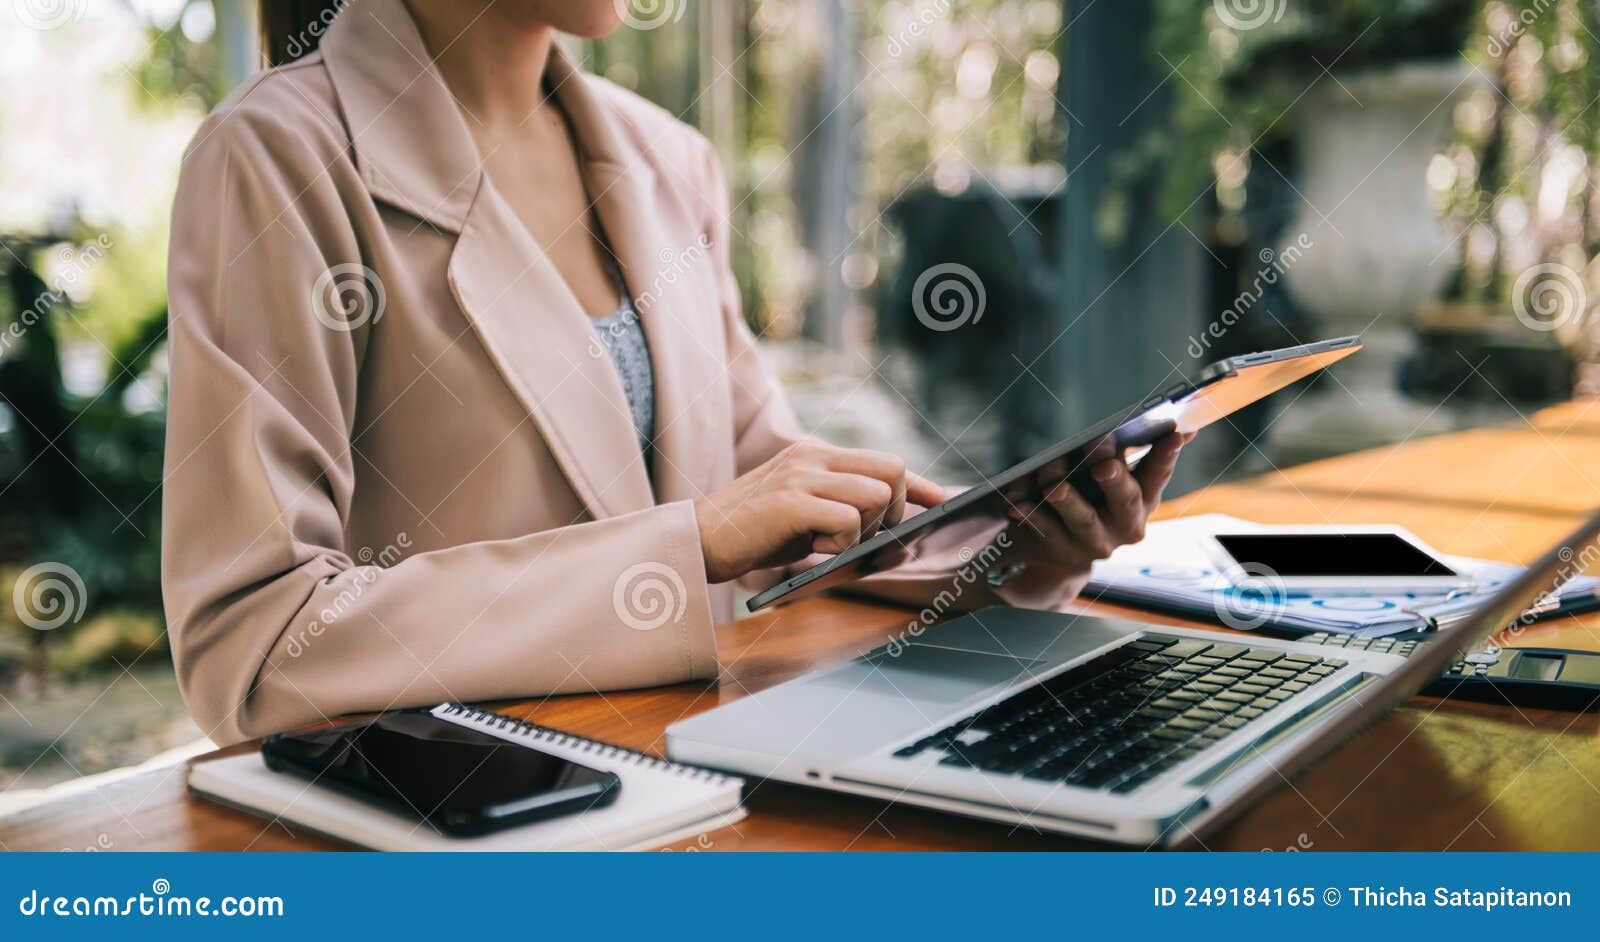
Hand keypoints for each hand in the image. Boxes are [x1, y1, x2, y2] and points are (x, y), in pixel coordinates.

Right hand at [693, 440, 946, 583]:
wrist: (698, 541)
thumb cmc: (753, 533)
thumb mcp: (804, 511)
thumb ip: (840, 505)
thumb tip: (891, 520)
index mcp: (816, 454)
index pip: (885, 461)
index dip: (920, 485)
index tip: (943, 501)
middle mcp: (812, 457)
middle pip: (892, 470)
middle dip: (895, 510)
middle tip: (865, 536)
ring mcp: (801, 476)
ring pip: (876, 496)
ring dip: (864, 531)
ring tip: (828, 543)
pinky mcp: (791, 502)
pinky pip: (848, 520)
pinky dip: (841, 544)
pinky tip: (813, 549)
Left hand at [1001, 432, 1189, 577]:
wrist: (1063, 544)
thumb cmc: (1095, 495)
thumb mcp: (1120, 475)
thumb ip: (1143, 452)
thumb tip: (1184, 429)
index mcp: (1145, 498)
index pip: (1159, 473)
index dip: (1167, 455)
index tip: (1173, 434)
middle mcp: (1126, 524)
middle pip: (1124, 500)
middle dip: (1115, 480)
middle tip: (1104, 466)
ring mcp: (1095, 541)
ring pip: (1083, 519)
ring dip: (1068, 499)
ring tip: (1053, 485)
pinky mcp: (1064, 551)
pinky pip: (1046, 531)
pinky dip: (1031, 516)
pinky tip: (1017, 505)